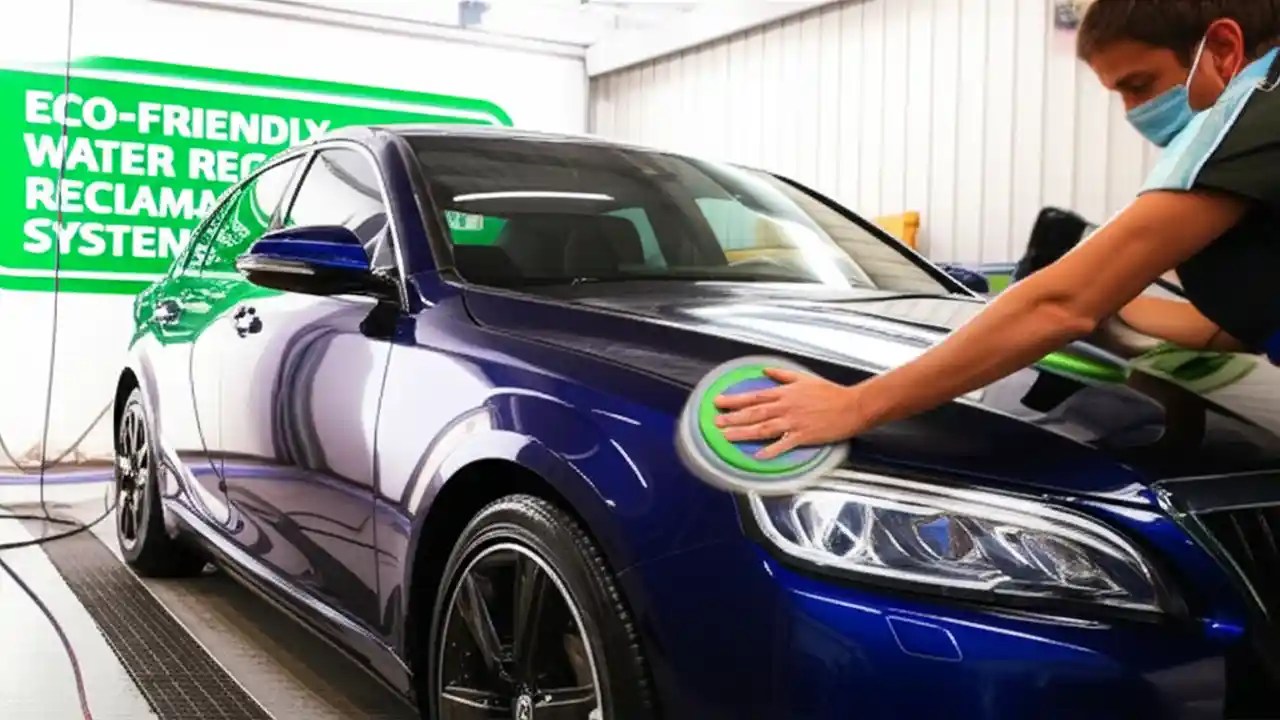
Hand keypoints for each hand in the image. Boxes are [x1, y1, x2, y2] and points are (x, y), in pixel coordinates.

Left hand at [713, 367, 864, 459]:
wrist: (852, 405)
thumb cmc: (829, 392)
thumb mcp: (804, 377)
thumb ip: (782, 375)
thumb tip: (765, 370)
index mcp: (785, 393)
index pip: (754, 396)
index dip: (734, 400)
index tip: (718, 402)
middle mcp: (786, 407)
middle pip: (754, 413)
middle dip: (733, 418)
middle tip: (715, 422)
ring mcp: (794, 422)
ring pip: (764, 428)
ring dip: (744, 433)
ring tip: (726, 436)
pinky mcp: (804, 435)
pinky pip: (784, 444)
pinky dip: (771, 450)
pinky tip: (757, 455)